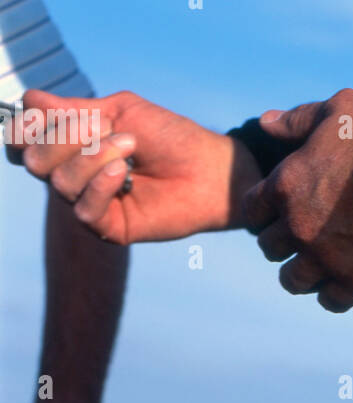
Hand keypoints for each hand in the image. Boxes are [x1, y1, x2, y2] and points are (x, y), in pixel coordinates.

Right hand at [16, 89, 262, 243]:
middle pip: (33, 158)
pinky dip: (99, 185)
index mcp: (70, 146)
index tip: (46, 116)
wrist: (208, 168)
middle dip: (64, 137)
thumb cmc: (169, 137)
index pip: (21, 140)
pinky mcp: (110, 228)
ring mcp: (90, 203)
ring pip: (57, 180)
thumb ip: (73, 110)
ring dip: (93, 156)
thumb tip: (28, 102)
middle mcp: (74, 176)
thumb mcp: (118, 111)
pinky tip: (124, 176)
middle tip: (108, 131)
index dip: (24, 127)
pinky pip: (82, 210)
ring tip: (129, 150)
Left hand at [243, 90, 352, 312]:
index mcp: (285, 184)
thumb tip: (265, 122)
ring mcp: (327, 258)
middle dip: (284, 243)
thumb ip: (297, 120)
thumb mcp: (338, 110)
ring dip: (303, 275)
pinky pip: (330, 302)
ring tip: (320, 268)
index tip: (284, 212)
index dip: (266, 212)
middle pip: (270, 249)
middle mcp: (298, 226)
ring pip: (293, 282)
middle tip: (305, 239)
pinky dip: (333, 295)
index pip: (252, 212)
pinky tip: (346, 281)